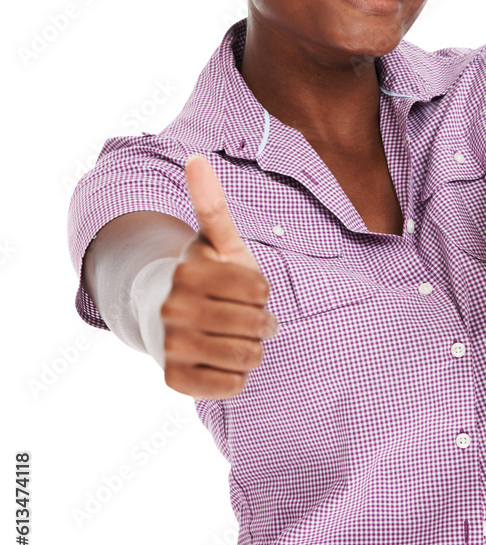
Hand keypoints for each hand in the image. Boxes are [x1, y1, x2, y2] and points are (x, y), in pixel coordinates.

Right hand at [160, 155, 277, 398]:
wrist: (165, 318)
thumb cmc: (205, 276)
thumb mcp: (215, 241)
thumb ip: (212, 205)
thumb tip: (196, 158)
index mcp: (188, 272)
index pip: (259, 288)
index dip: (261, 290)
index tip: (245, 288)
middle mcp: (172, 309)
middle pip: (255, 324)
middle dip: (260, 321)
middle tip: (248, 317)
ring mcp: (170, 347)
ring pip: (248, 356)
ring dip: (252, 348)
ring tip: (238, 338)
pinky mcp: (174, 381)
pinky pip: (233, 385)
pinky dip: (237, 375)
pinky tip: (221, 360)